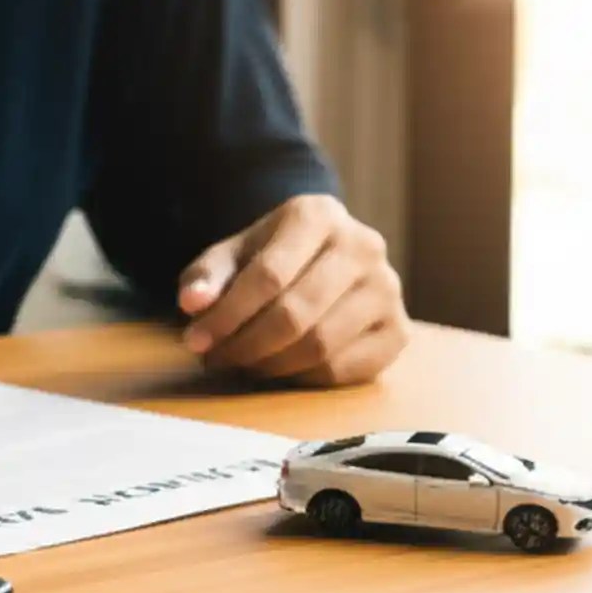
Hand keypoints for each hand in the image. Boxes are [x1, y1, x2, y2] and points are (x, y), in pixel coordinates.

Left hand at [177, 194, 409, 385]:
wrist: (324, 262)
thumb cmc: (270, 259)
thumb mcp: (233, 256)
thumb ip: (208, 276)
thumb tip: (193, 303)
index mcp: (319, 214)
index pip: (268, 275)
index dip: (226, 315)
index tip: (194, 341)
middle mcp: (363, 246)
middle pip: (295, 314)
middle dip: (246, 345)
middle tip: (216, 360)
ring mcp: (388, 289)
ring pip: (319, 345)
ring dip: (270, 366)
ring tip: (243, 364)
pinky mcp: (398, 330)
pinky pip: (342, 370)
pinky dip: (302, 378)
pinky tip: (280, 369)